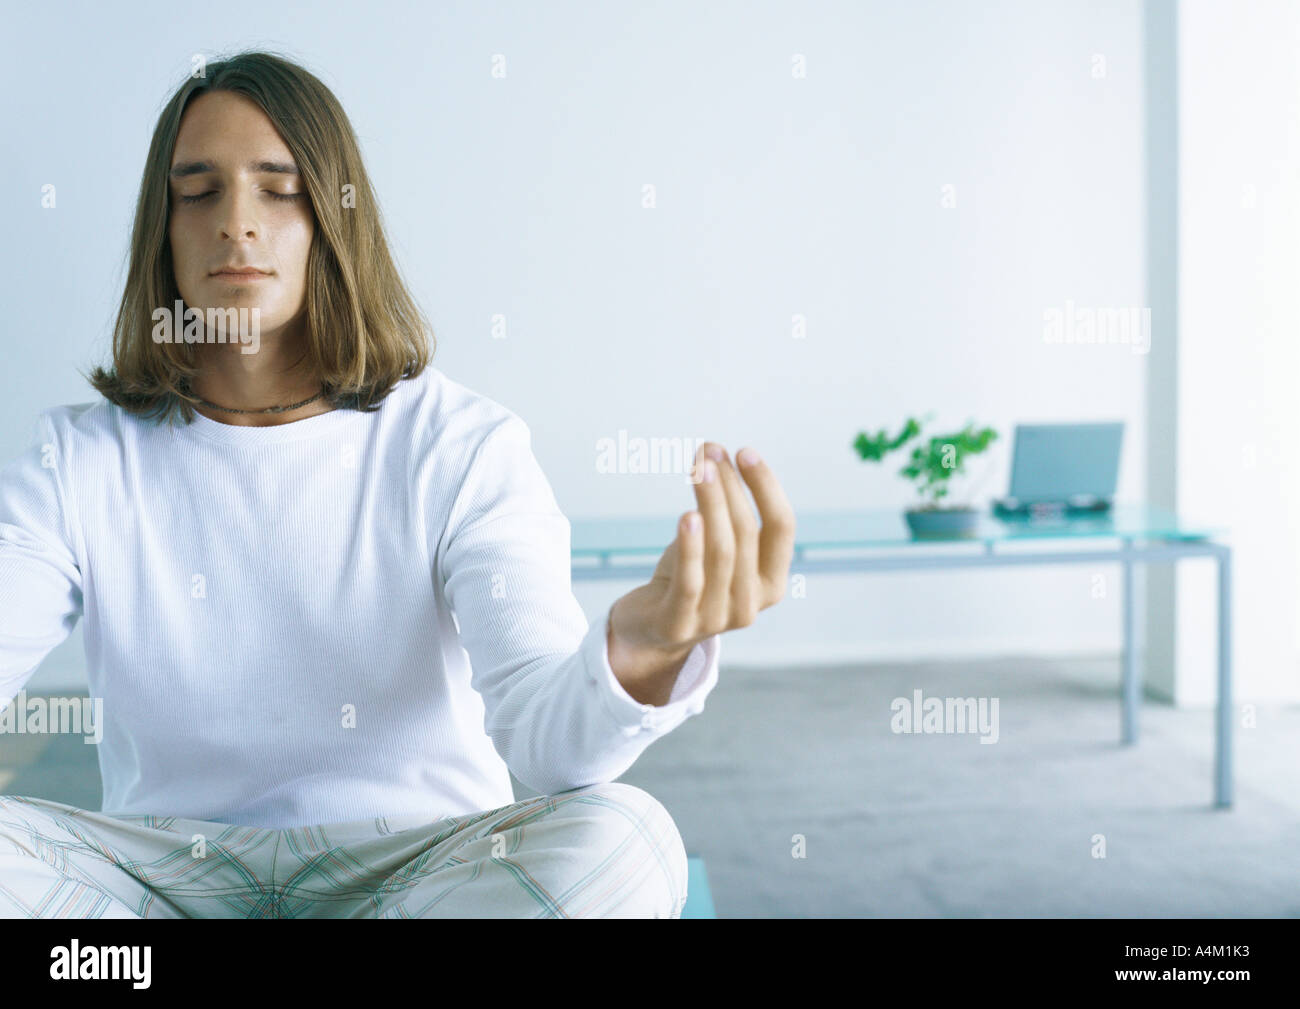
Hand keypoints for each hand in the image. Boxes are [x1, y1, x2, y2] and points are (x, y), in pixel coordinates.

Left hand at [607, 442, 796, 703]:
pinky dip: (691, 546)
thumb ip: (726, 517)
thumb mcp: (715, 548)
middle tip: (710, 451)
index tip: (744, 451)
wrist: (648, 631)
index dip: (766, 486)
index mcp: (772, 583)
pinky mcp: (680, 625)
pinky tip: (687, 515)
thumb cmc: (688, 578)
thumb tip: (718, 460)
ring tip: (699, 468)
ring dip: (710, 502)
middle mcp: (751, 604)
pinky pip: (691, 581)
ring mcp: (717, 619)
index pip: (782, 527)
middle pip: (747, 532)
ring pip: (721, 551)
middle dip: (729, 486)